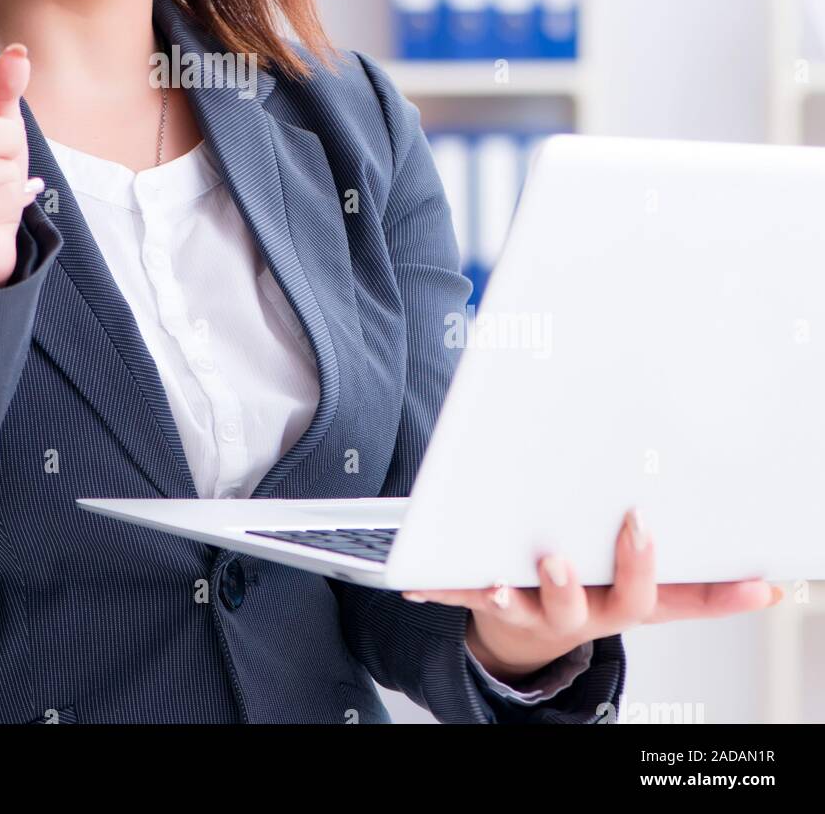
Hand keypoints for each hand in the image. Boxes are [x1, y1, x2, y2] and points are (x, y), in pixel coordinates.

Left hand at [401, 507, 784, 684]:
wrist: (526, 634)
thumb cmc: (588, 585)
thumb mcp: (630, 576)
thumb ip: (676, 565)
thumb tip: (760, 569)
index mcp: (622, 600)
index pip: (673, 600)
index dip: (718, 597)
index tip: (754, 578)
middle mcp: (583, 610)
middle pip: (596, 605)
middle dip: (597, 575)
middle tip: (597, 543)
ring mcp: (533, 610)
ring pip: (526, 606)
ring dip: (515, 592)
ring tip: (503, 579)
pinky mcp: (485, 602)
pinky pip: (458, 596)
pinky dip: (438, 585)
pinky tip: (416, 581)